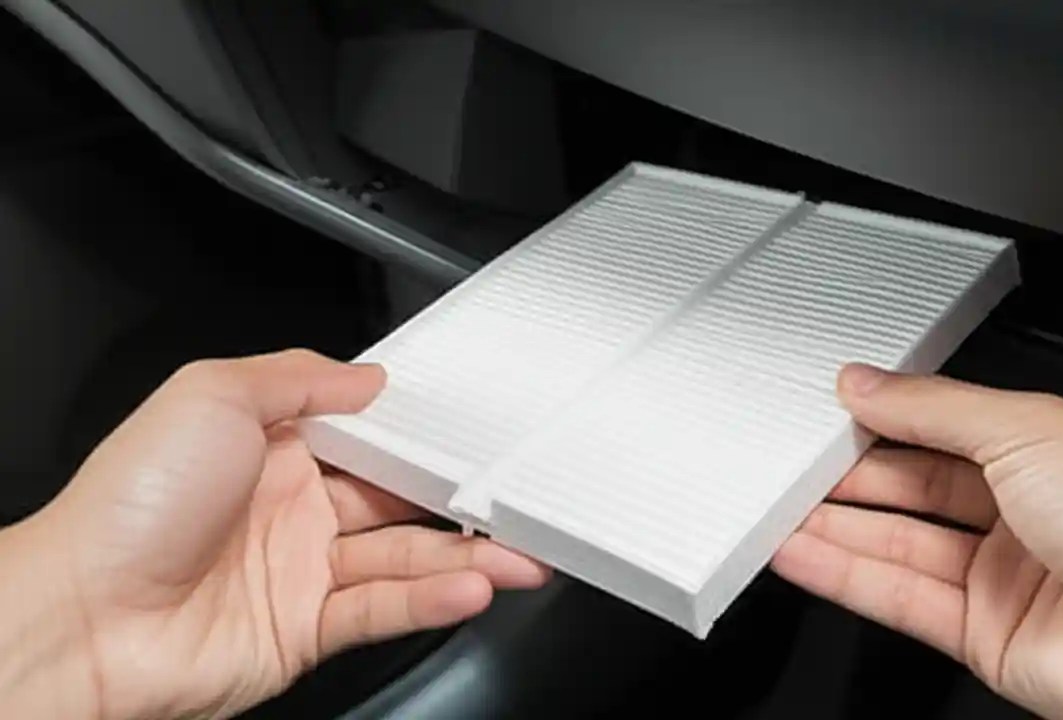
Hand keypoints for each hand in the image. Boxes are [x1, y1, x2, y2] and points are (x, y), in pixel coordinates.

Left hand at [0, 350, 549, 719]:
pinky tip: (469, 587)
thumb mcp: (211, 393)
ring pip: (405, 560)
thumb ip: (300, 378)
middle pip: (401, 502)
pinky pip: (384, 609)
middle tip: (517, 498)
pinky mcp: (305, 630)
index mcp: (272, 448)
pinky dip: (431, 600)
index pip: (372, 438)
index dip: (424, 438)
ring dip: (466, 558)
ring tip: (519, 556)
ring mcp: (301, 571)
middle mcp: (292, 509)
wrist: (82, 617)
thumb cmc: (127, 503)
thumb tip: (369, 377)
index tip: (475, 436)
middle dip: (462, 501)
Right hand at [773, 364, 1062, 717]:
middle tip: (786, 458)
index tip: (828, 408)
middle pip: (915, 489)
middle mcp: (1031, 514)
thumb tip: (866, 384)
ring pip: (899, 545)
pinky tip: (800, 552)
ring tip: (772, 505)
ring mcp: (1008, 579)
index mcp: (1053, 449)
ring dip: (833, 526)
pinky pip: (899, 599)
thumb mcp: (1028, 424)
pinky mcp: (988, 638)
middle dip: (849, 473)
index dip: (884, 419)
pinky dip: (843, 575)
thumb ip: (931, 408)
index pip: (944, 428)